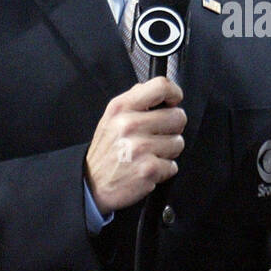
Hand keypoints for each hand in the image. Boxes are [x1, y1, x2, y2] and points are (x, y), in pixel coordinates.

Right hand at [84, 77, 186, 215]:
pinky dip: (163, 170)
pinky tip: (147, 168)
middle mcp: (129, 125)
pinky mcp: (148, 169)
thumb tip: (161, 91)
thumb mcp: (112, 117)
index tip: (174, 102)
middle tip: (156, 136)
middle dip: (172, 128)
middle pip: (178, 116)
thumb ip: (135, 101)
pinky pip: (173, 165)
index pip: (161, 86)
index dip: (174, 93)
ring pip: (178, 142)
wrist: (92, 184)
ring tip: (149, 154)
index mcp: (121, 107)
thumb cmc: (107, 150)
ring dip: (168, 151)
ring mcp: (139, 147)